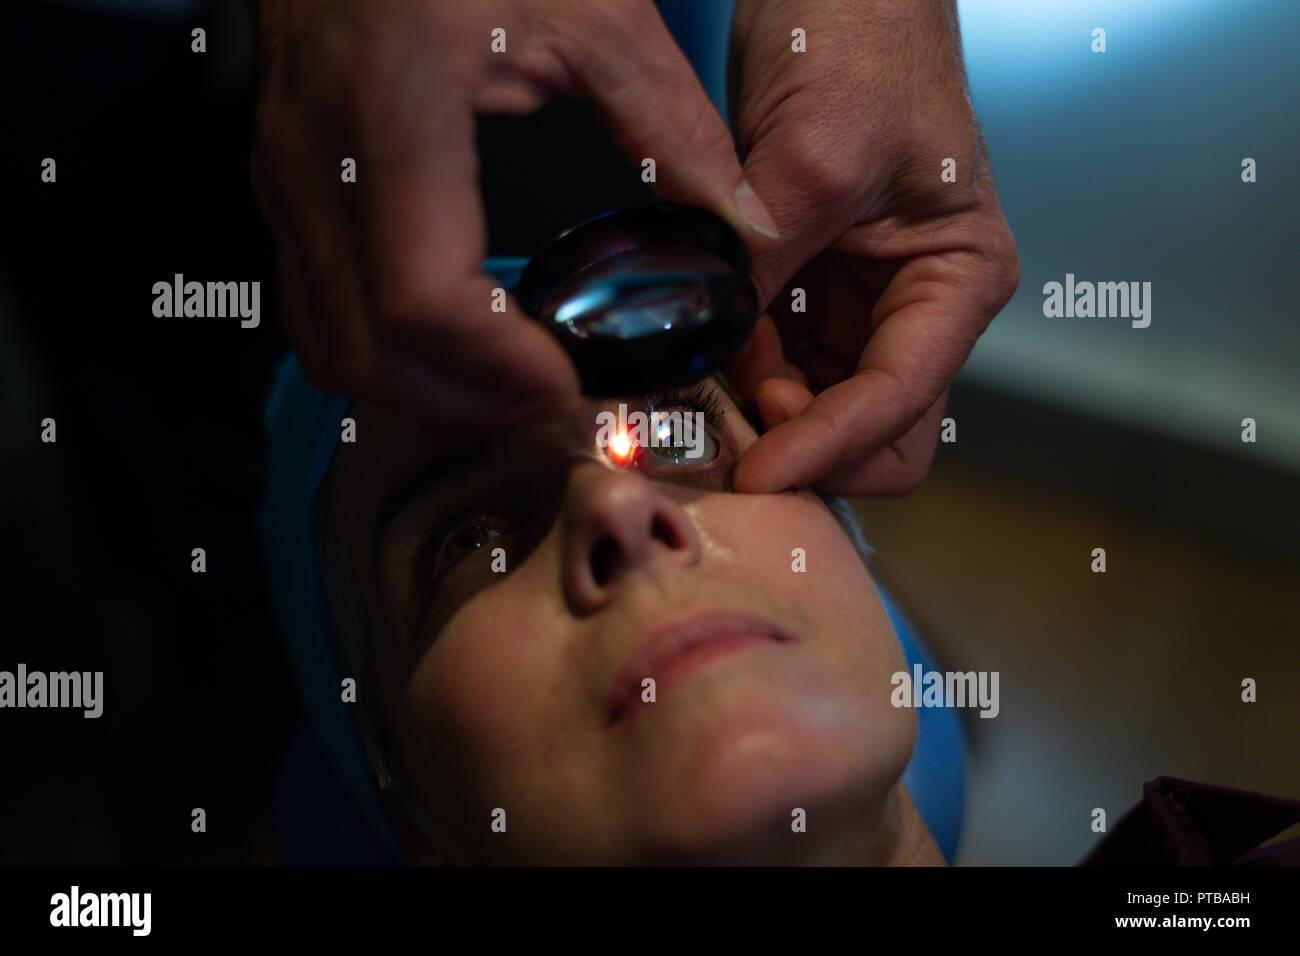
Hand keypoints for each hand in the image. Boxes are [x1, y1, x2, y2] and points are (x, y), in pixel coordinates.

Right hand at [251, 0, 779, 425]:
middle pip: (367, 351)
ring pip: (330, 346)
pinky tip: (460, 345)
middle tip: (552, 406)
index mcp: (395, 111)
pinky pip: (318, 309)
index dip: (499, 369)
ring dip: (422, 392)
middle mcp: (317, 159)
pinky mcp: (284, 184)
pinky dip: (388, 353)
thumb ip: (672, 123)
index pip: (422, 299)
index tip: (571, 385)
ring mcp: (285, 176)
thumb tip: (744, 225)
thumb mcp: (592, 9)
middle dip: (465, 404)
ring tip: (512, 389)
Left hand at [723, 0, 1019, 494]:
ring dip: (758, 414)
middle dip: (805, 445)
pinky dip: (733, 373)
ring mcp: (854, 304)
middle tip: (731, 431)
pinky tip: (696, 357)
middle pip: (873, 434)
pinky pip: (769, 361)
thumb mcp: (819, 153)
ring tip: (700, 389)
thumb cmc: (867, 42)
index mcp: (957, 281)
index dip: (826, 446)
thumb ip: (768, 258)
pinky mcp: (803, 290)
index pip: (898, 401)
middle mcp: (913, 307)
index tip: (757, 472)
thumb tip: (709, 345)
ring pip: (814, 408)